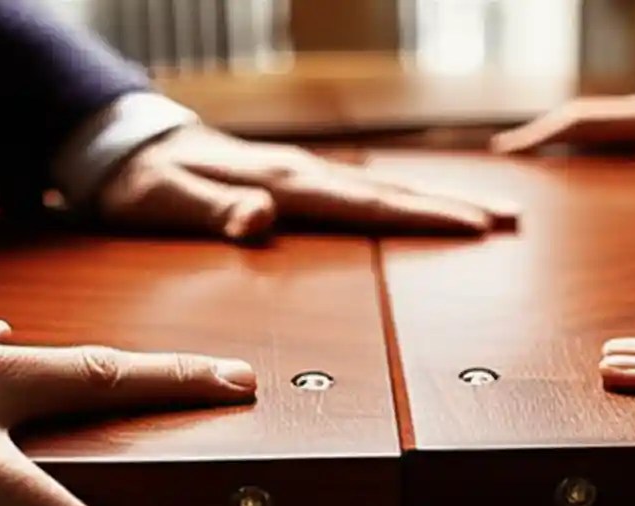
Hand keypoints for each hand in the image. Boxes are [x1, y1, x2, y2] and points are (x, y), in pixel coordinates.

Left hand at [99, 125, 512, 237]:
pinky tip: (419, 205)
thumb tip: (261, 218)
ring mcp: (301, 172)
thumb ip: (211, 211)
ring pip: (381, 188)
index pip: (365, 203)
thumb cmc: (142, 183)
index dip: (422, 216)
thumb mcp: (163, 202)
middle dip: (452, 206)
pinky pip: (361, 190)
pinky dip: (400, 197)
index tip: (475, 227)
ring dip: (436, 200)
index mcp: (281, 182)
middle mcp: (300, 173)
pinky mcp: (295, 179)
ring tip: (487, 214)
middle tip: (510, 220)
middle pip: (390, 192)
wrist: (124, 149)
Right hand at [491, 63, 634, 158]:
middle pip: (582, 123)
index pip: (589, 120)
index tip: (507, 149)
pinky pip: (617, 145)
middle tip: (500, 158)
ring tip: (528, 168)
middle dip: (538, 138)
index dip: (545, 133)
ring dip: (559, 146)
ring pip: (596, 133)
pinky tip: (584, 176)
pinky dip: (588, 155)